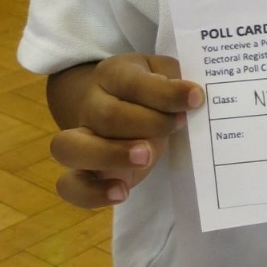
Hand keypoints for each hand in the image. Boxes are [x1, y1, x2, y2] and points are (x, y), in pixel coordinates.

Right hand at [51, 54, 202, 208]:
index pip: (134, 83)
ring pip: (71, 147)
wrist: (118, 108)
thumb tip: (190, 95)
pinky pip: (71, 186)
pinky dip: (91, 193)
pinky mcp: (83, 171)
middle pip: (106, 115)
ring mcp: (81, 140)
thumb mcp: (163, 74)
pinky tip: (121, 193)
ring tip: (146, 157)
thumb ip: (174, 80)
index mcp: (113, 76)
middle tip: (175, 125)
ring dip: (110, 155)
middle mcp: (91, 106)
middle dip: (146, 123)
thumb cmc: (149, 92)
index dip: (165, 93)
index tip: (196, 98)